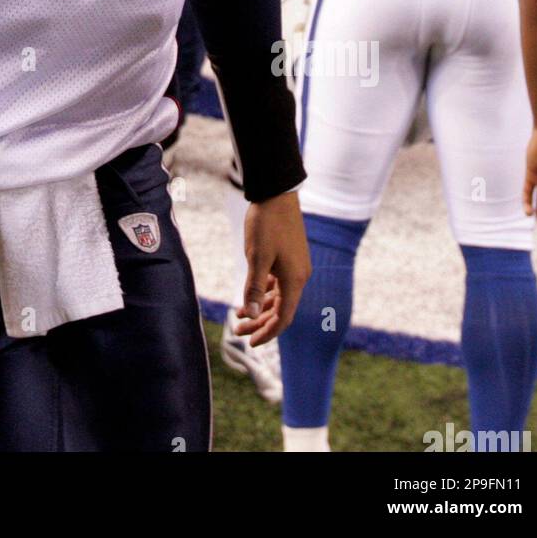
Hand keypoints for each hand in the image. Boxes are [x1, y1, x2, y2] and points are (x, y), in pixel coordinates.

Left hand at [235, 190, 309, 346]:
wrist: (277, 194)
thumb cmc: (266, 224)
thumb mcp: (256, 257)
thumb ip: (254, 287)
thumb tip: (249, 315)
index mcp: (294, 280)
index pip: (284, 317)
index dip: (268, 333)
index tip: (251, 343)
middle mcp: (299, 276)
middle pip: (280, 309)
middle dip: (259, 323)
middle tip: (237, 332)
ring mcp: (295, 266)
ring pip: (278, 296)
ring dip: (259, 308)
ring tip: (239, 317)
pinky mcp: (290, 257)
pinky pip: (278, 283)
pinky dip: (264, 292)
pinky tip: (249, 295)